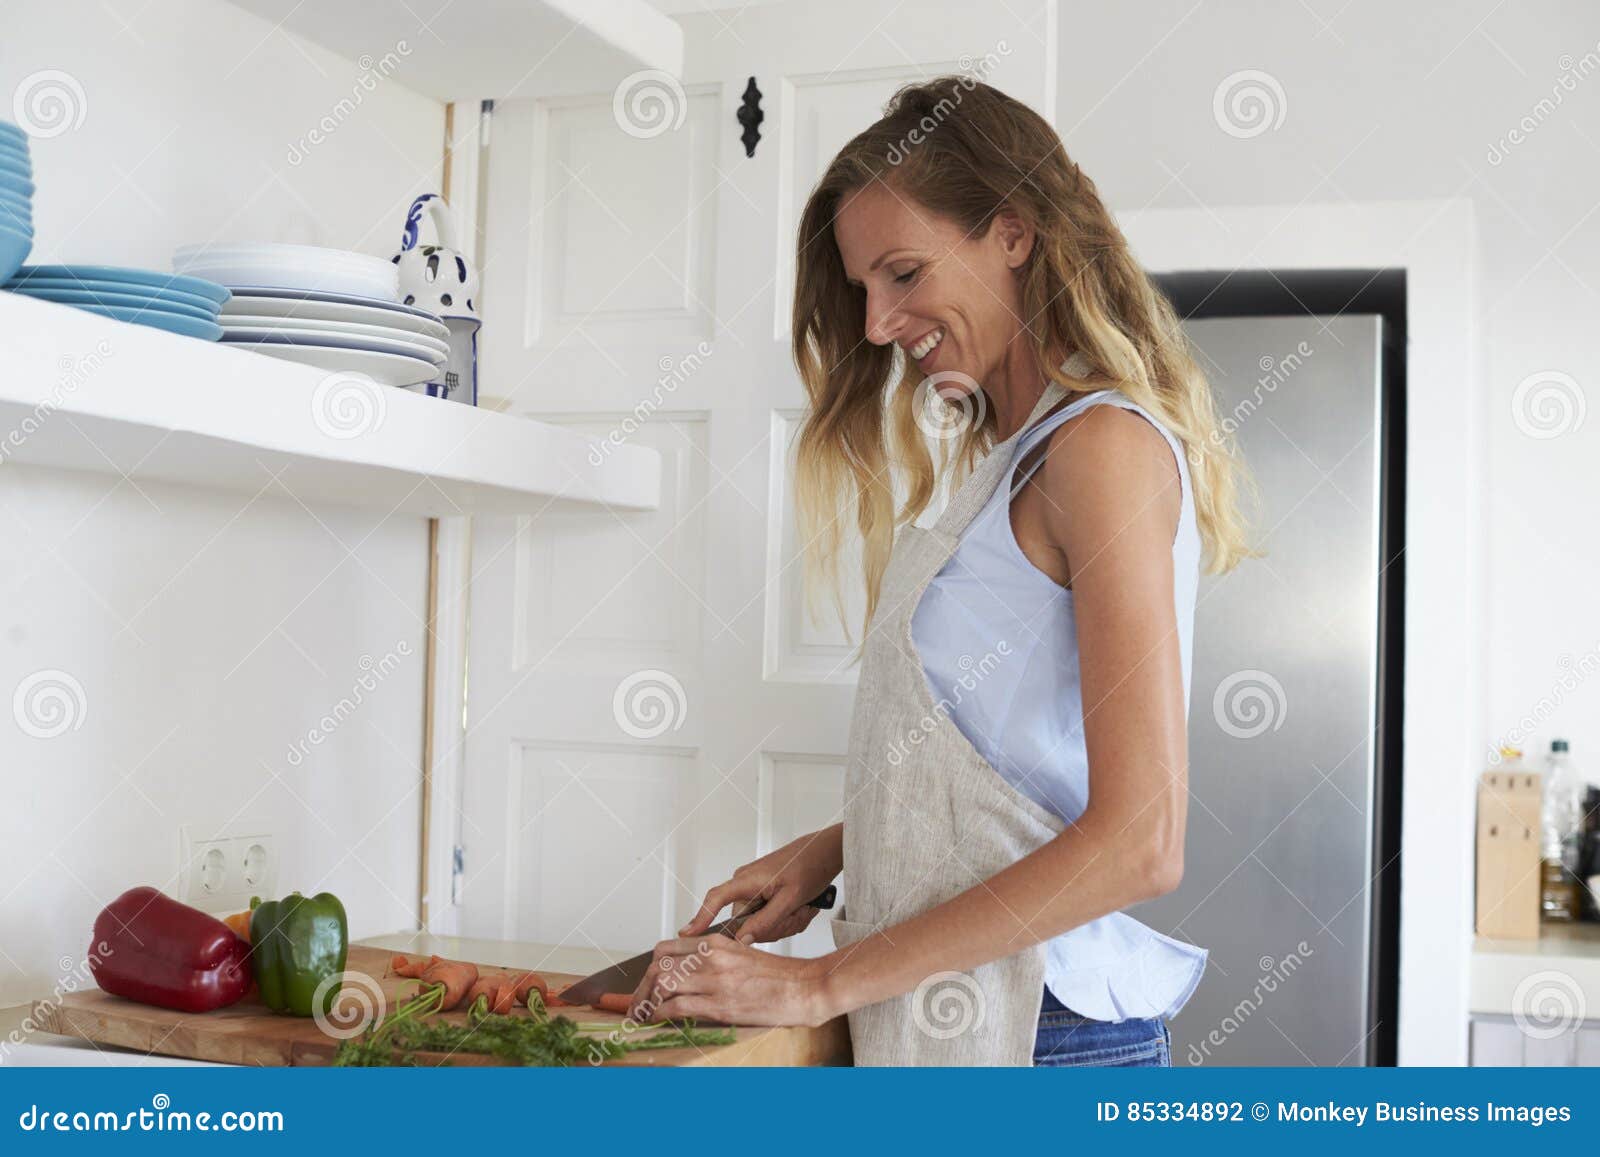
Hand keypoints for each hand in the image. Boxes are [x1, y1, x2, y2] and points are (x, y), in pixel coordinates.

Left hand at [626, 934, 836, 1027]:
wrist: (805, 987)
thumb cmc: (779, 976)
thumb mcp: (742, 954)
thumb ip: (714, 959)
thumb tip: (689, 972)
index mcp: (716, 942)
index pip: (666, 948)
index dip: (649, 968)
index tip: (645, 984)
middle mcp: (711, 956)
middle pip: (658, 965)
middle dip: (642, 987)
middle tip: (638, 1003)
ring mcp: (715, 980)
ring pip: (663, 983)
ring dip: (647, 1002)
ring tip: (644, 1015)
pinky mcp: (720, 1004)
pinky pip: (677, 1007)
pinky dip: (661, 1015)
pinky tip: (658, 1020)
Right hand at [680, 824, 841, 944]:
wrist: (825, 851)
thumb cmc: (809, 866)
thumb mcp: (790, 899)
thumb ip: (765, 922)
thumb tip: (742, 940)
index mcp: (746, 880)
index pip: (715, 900)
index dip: (700, 918)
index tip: (686, 934)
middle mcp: (745, 883)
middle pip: (745, 922)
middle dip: (771, 927)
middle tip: (795, 916)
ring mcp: (754, 887)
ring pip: (759, 921)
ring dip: (782, 922)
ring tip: (801, 909)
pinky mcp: (764, 891)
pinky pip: (767, 915)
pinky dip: (784, 917)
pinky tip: (799, 908)